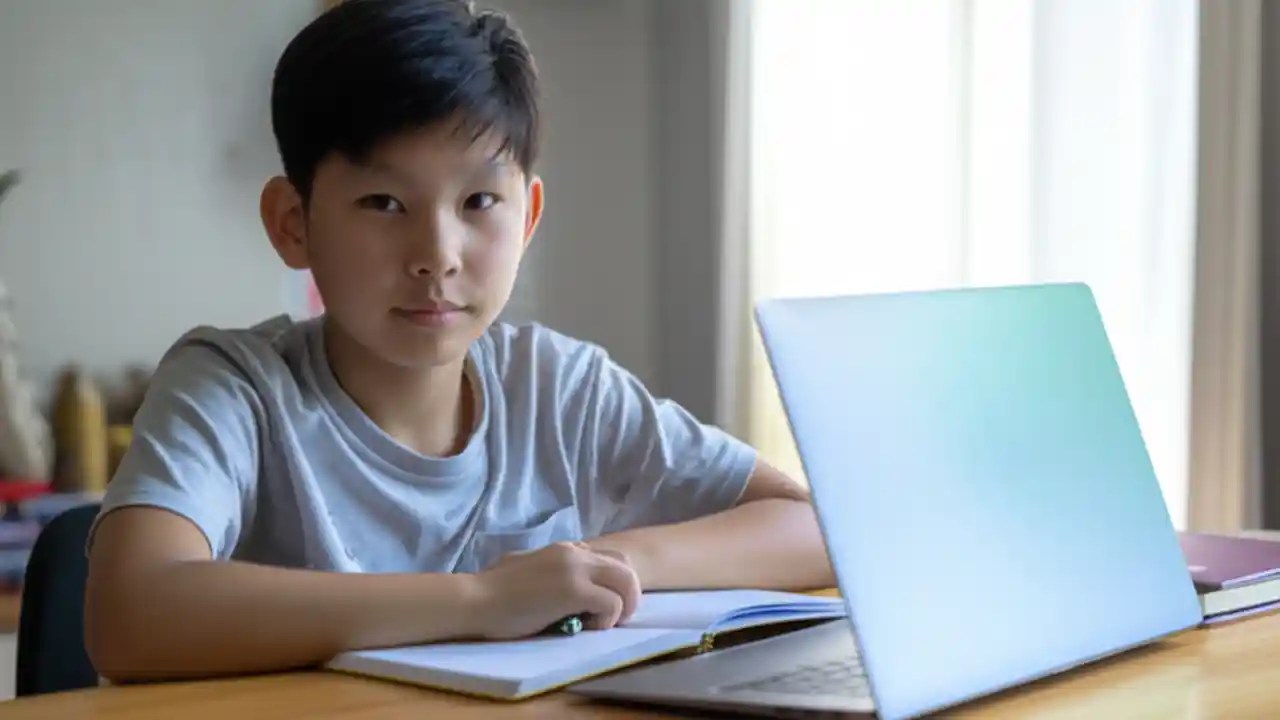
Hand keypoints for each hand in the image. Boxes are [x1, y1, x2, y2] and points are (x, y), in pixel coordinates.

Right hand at [473, 542, 641, 639]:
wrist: (476, 600)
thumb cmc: (495, 591)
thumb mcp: (530, 568)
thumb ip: (552, 570)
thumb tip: (562, 585)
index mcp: (565, 548)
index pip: (609, 557)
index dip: (613, 583)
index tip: (601, 605)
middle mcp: (575, 552)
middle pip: (626, 567)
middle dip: (629, 595)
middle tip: (614, 619)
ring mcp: (575, 569)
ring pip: (626, 582)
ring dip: (622, 607)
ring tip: (601, 624)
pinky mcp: (574, 591)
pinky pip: (612, 603)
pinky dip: (607, 620)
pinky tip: (586, 628)